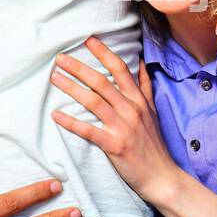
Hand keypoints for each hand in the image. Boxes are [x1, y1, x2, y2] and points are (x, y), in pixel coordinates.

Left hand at [49, 37, 177, 199]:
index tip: (88, 40)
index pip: (120, 69)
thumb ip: (145, 86)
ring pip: (93, 101)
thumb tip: (141, 62)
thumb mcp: (153, 111)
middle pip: (101, 82)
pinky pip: (89, 130)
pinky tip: (56, 115)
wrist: (161, 176)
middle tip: (60, 57)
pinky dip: (71, 122)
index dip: (104, 53)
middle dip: (79, 67)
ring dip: (71, 88)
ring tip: (55, 78)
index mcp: (139, 100)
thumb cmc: (154, 144)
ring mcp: (123, 127)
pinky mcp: (114, 145)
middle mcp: (131, 109)